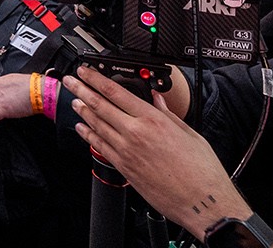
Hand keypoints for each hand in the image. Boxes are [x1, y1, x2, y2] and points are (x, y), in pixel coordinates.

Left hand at [64, 67, 250, 237]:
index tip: (85, 71)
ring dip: (82, 110)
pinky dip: (88, 135)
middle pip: (100, 105)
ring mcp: (127, 151)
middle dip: (81, 90)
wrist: (202, 203)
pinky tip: (81, 128)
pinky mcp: (124, 168)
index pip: (115, 92)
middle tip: (70, 81)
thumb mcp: (189, 133)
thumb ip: (168, 114)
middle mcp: (136, 133)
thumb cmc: (202, 171)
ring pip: (97, 125)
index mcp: (153, 119)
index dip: (95, 78)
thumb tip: (156, 99)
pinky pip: (100, 146)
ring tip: (73, 100)